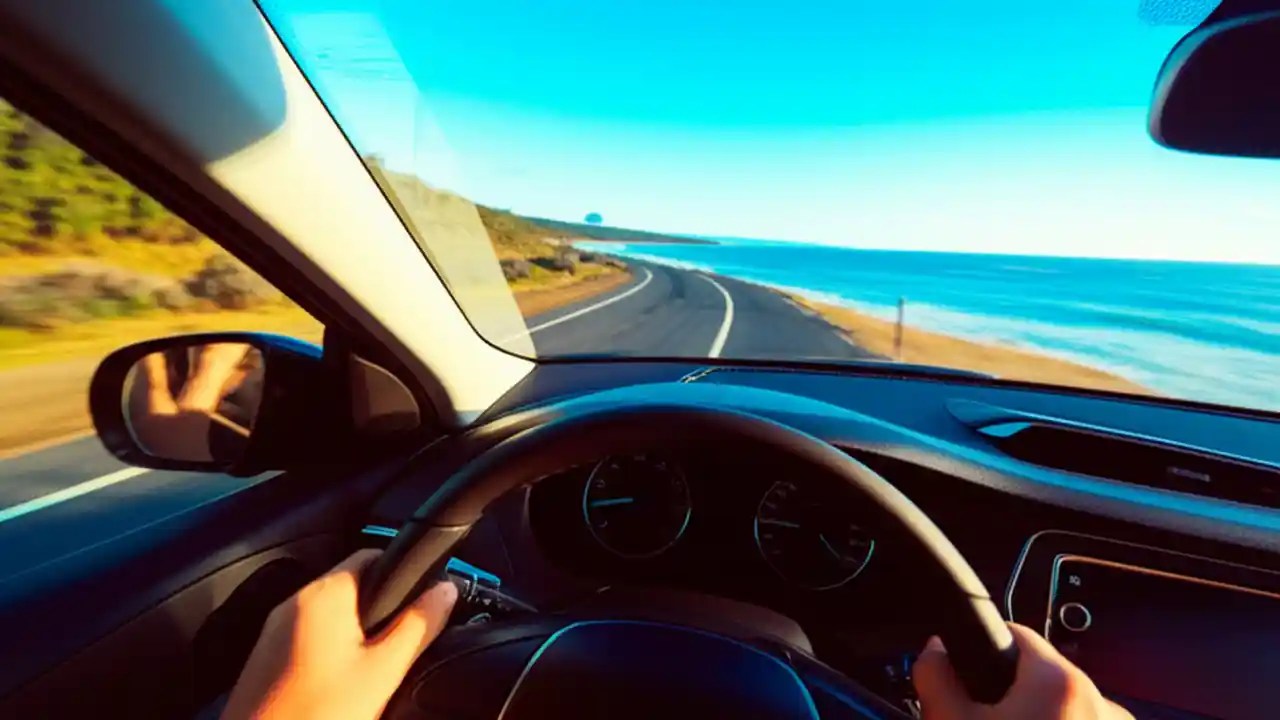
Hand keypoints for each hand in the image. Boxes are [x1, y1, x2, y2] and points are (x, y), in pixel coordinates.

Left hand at [221, 550, 457, 719]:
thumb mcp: (383, 672)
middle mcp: (294, 602)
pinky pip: (310, 639)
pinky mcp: (266, 657)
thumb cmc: (316, 715)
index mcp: (324, 595)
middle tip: (399, 649)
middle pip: (353, 587)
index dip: (404, 574)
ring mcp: (275, 630)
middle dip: (381, 612)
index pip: (374, 555)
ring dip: (356, 636)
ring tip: (370, 675)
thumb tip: (445, 591)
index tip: (422, 601)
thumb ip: (418, 626)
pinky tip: (339, 688)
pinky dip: (331, 653)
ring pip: (332, 616)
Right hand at [912, 623, 1133, 719]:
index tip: (968, 677)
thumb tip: (935, 651)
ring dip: (1041, 719)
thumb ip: (937, 678)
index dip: (981, 650)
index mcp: (1061, 681)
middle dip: (1012, 696)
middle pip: (1040, 676)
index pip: (1014, 633)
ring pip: (1065, 708)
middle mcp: (1104, 700)